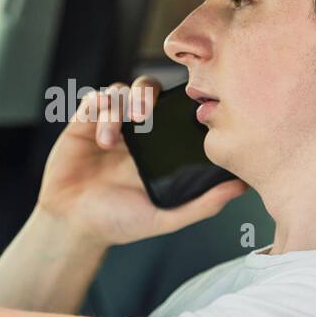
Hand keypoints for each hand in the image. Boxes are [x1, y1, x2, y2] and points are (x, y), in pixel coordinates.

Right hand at [36, 77, 247, 246]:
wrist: (74, 227)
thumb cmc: (120, 223)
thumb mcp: (165, 218)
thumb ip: (202, 204)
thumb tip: (241, 188)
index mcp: (157, 146)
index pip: (173, 109)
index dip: (179, 100)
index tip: (182, 108)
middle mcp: (134, 131)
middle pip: (147, 89)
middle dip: (147, 94)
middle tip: (144, 113)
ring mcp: (109, 125)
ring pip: (120, 91)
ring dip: (120, 106)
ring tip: (115, 138)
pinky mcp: (83, 124)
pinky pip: (94, 100)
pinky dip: (100, 110)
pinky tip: (103, 138)